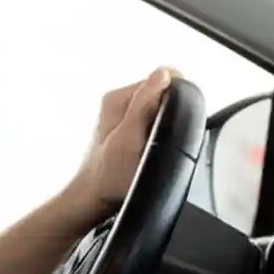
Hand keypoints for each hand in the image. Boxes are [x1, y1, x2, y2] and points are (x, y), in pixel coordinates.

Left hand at [63, 66, 181, 226]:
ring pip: (160, 109)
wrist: (94, 200)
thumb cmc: (110, 175)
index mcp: (117, 98)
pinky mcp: (128, 130)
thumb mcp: (130, 137)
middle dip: (172, 112)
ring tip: (156, 146)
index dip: (178, 96)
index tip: (175, 121)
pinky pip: (154, 122)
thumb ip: (144, 103)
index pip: (163, 78)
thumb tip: (164, 73)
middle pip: (162, 93)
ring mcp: (123, 116)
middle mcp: (118, 102)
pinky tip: (152, 150)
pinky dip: (160, 134)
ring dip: (166, 125)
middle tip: (163, 139)